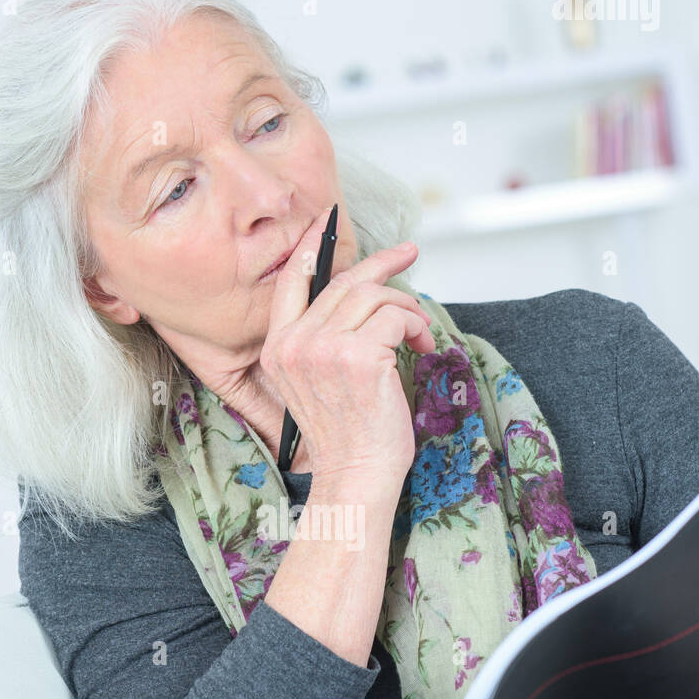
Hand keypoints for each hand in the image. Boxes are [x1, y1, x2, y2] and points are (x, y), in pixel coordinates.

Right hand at [260, 208, 435, 487]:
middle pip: (344, 282)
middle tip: (409, 256)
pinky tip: (421, 347)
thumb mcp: (319, 382)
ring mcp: (324, 349)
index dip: (313, 245)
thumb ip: (325, 339)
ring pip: (375, 296)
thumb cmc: (348, 437)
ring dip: (407, 308)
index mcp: (278, 349)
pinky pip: (397, 316)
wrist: (356, 477)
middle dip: (383, 268)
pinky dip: (415, 326)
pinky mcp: (358, 357)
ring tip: (418, 334)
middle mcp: (295, 345)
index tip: (329, 220)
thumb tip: (362, 294)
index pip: (293, 282)